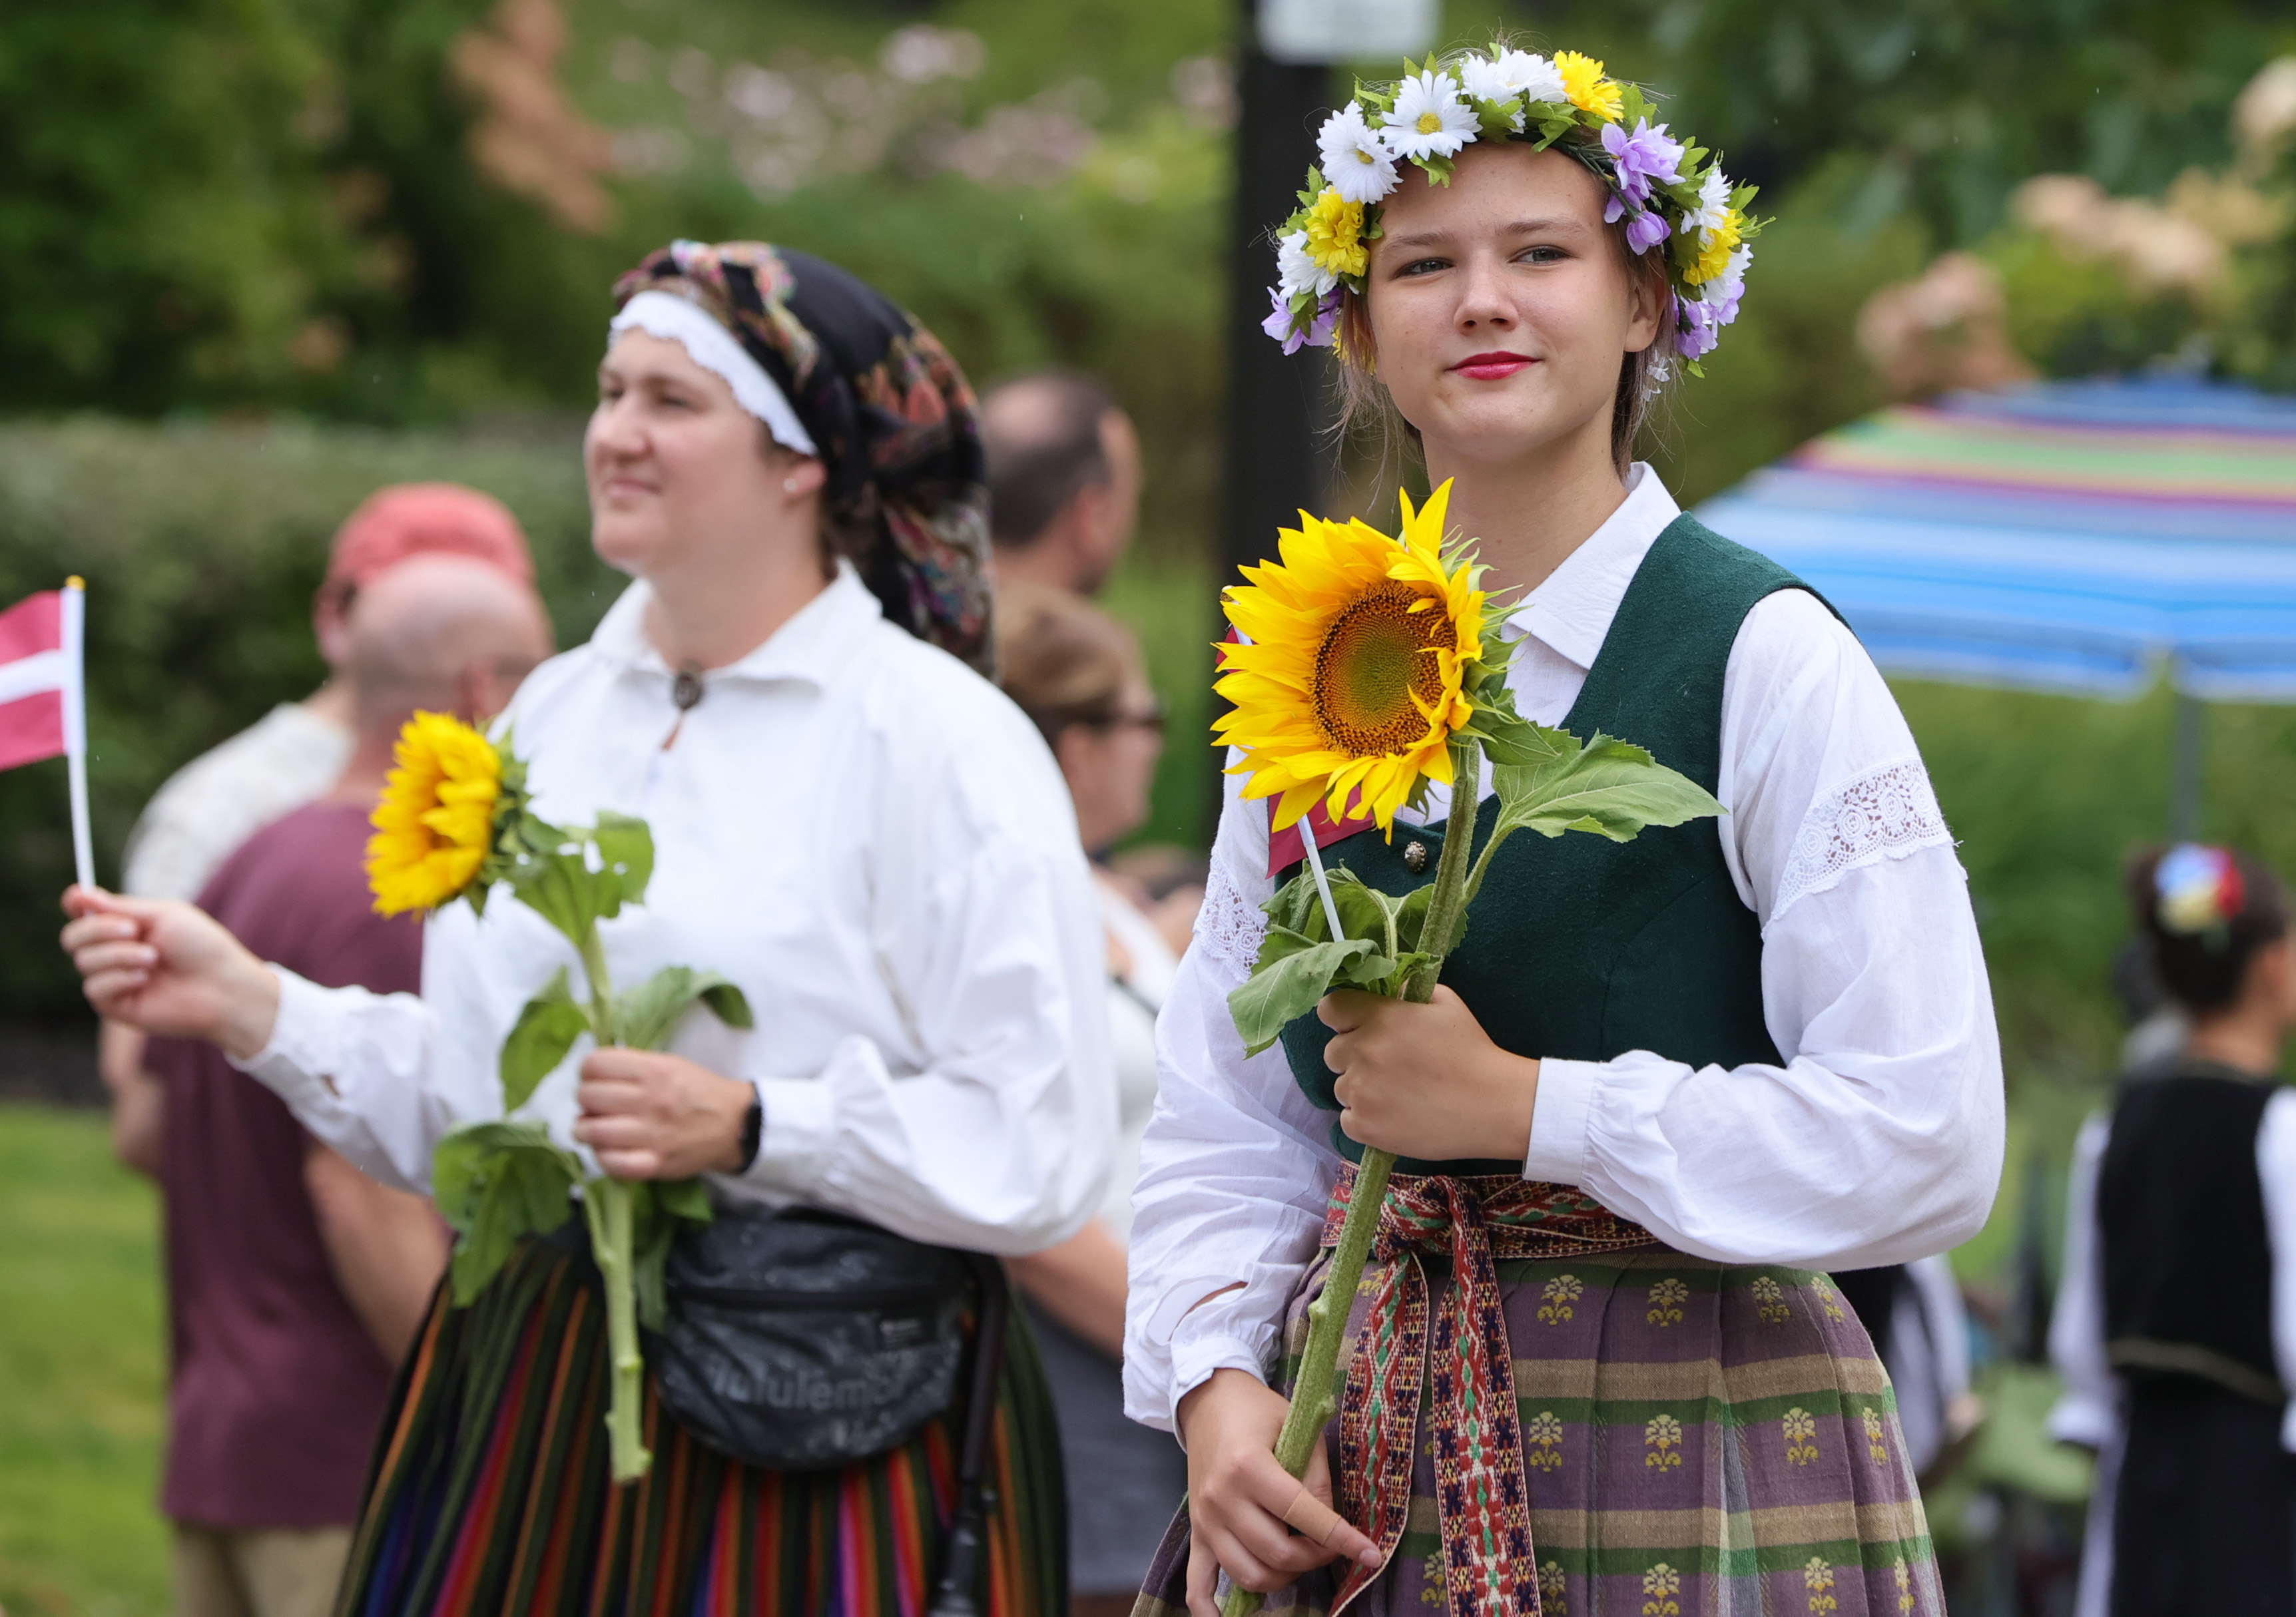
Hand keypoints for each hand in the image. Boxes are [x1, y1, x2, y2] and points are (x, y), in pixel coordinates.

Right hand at [60, 886, 279, 1059]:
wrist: (223, 986)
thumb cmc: (201, 947)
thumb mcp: (163, 916)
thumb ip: (120, 908)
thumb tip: (81, 895)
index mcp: (125, 926)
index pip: (84, 913)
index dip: (75, 903)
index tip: (77, 898)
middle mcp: (114, 952)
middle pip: (73, 937)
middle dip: (97, 929)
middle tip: (132, 930)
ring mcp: (112, 979)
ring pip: (84, 961)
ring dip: (119, 955)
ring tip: (154, 958)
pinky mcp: (115, 1006)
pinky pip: (94, 988)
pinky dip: (118, 979)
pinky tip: (145, 979)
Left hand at [574, 1047, 752, 1179]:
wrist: (733, 1124)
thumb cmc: (697, 1091)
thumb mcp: (669, 1063)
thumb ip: (632, 1066)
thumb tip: (592, 1078)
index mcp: (653, 1070)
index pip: (594, 1064)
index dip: (588, 1072)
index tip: (596, 1080)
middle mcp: (650, 1100)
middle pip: (588, 1096)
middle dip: (587, 1100)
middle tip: (597, 1106)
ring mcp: (651, 1134)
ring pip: (592, 1131)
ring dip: (585, 1131)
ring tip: (594, 1129)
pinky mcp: (654, 1163)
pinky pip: (611, 1163)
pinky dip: (602, 1157)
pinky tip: (608, 1150)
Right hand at [1177, 1368, 1380, 1616]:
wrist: (1208, 1400)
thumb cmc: (1257, 1410)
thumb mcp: (1296, 1426)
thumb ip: (1315, 1475)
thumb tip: (1330, 1522)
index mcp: (1248, 1466)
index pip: (1301, 1514)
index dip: (1341, 1537)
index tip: (1370, 1553)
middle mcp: (1222, 1498)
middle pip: (1276, 1553)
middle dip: (1314, 1557)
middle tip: (1330, 1545)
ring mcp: (1205, 1519)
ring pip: (1247, 1574)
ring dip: (1283, 1577)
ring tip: (1299, 1557)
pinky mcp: (1196, 1531)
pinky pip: (1198, 1581)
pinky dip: (1210, 1609)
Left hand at [1319, 986, 1537, 1161]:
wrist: (1492, 1106)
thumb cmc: (1472, 1051)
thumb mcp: (1445, 1003)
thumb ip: (1407, 991)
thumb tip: (1385, 992)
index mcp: (1378, 1018)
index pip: (1330, 1009)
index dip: (1343, 1017)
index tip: (1360, 1027)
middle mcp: (1361, 1053)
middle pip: (1332, 1052)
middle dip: (1354, 1055)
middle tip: (1388, 1065)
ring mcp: (1360, 1092)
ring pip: (1341, 1088)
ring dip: (1361, 1088)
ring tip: (1398, 1094)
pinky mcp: (1364, 1127)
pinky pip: (1347, 1119)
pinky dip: (1365, 1118)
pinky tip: (1395, 1116)